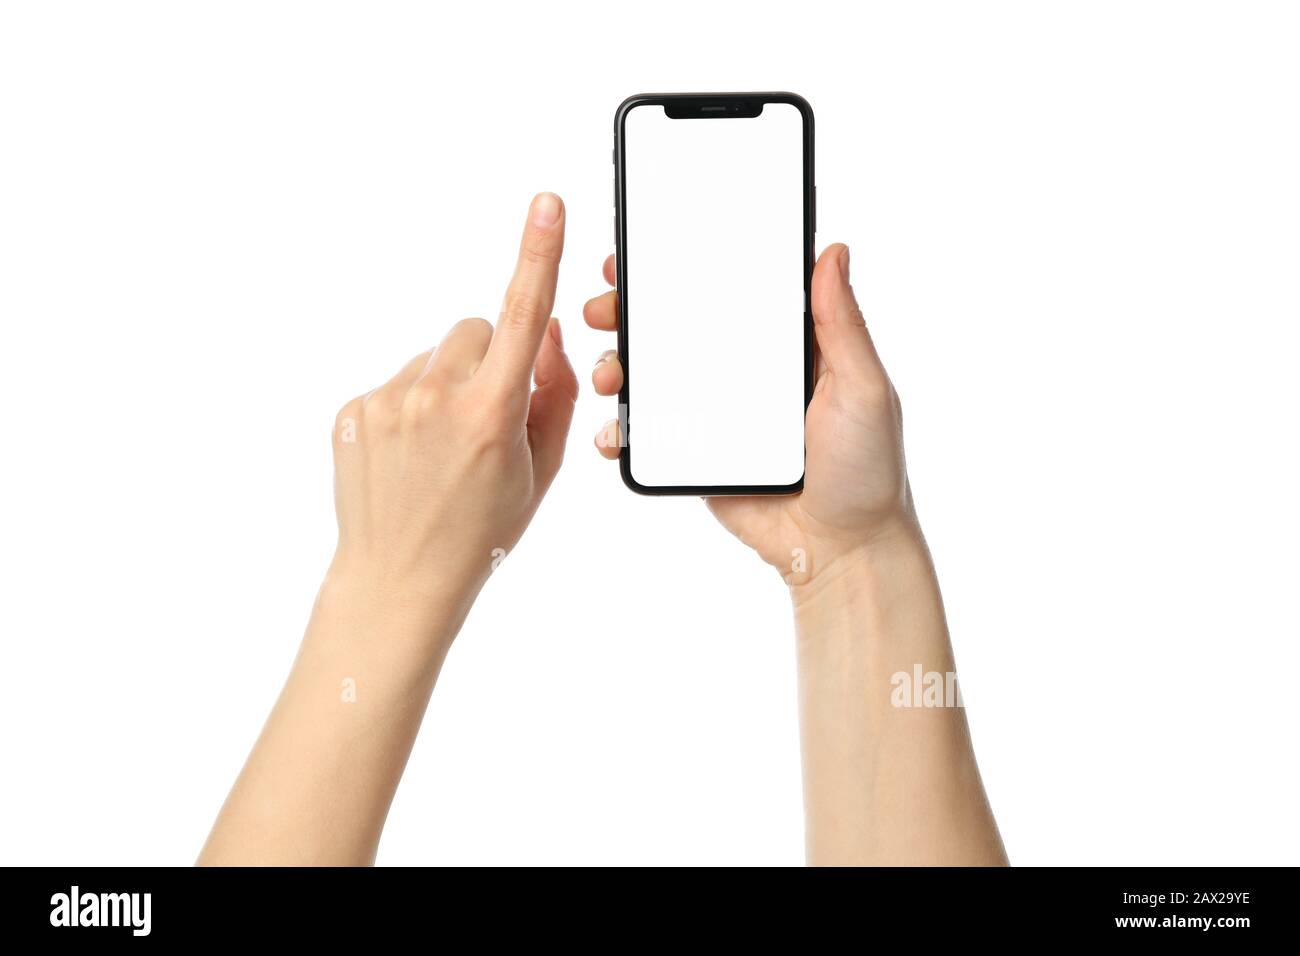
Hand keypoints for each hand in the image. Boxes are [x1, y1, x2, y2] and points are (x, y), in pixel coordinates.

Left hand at [332, 192, 577, 630]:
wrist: (400, 577)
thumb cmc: (481, 530)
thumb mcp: (540, 469)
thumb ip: (552, 393)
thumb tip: (546, 331)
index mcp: (491, 414)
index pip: (522, 317)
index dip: (539, 255)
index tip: (547, 204)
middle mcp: (435, 398)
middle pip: (476, 328)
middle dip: (490, 359)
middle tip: (485, 420)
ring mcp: (387, 402)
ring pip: (436, 354)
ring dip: (447, 382)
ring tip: (442, 446)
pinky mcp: (352, 410)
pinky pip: (397, 379)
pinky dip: (410, 404)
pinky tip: (410, 453)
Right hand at [586, 243, 910, 586]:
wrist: (843, 551)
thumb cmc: (868, 469)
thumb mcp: (864, 388)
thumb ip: (842, 324)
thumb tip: (834, 250)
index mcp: (785, 345)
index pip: (729, 291)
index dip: (686, 267)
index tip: (646, 248)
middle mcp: (744, 373)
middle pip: (676, 327)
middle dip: (631, 312)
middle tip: (604, 306)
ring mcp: (714, 415)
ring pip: (653, 377)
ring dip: (616, 366)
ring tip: (607, 374)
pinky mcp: (695, 456)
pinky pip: (649, 435)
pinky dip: (621, 429)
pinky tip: (611, 430)